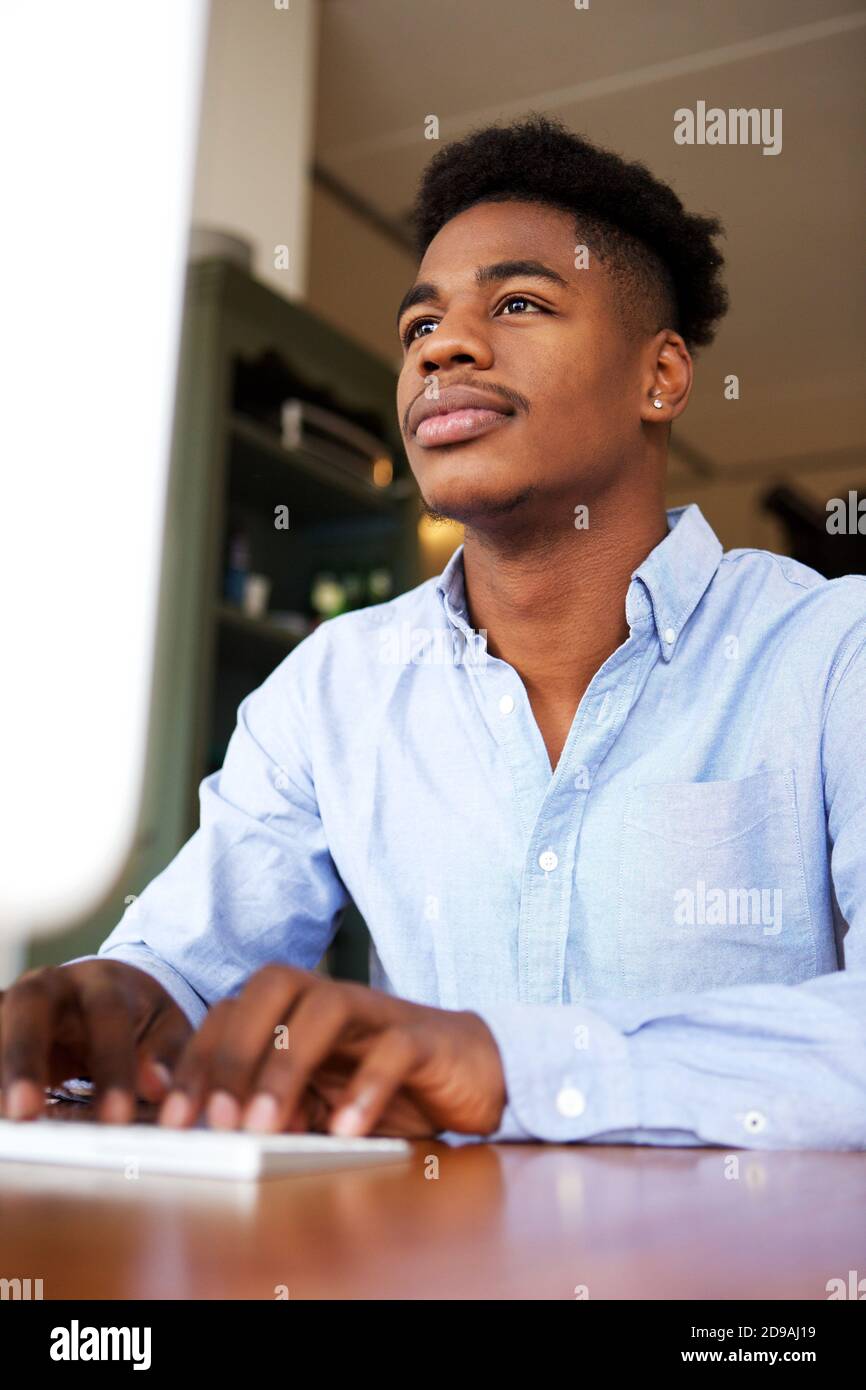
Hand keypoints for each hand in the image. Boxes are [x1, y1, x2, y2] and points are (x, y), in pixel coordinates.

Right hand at [0, 961, 191, 1122]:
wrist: (105, 993)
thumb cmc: (140, 1017)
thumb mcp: (166, 1028)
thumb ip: (165, 1055)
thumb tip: (156, 1087)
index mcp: (103, 981)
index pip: (107, 1014)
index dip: (112, 1065)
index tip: (117, 1117)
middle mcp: (50, 985)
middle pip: (27, 1008)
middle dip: (23, 1059)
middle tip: (25, 1113)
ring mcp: (13, 1003)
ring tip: (4, 1128)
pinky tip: (1, 1125)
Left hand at [157, 964, 506, 1138]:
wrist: (474, 1072)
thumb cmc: (386, 1085)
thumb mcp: (318, 1101)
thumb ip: (275, 1107)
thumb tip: (220, 1131)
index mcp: (298, 1009)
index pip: (234, 1008)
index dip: (199, 1059)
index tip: (175, 1118)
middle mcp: (334, 999)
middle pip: (273, 986)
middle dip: (235, 1051)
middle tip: (218, 1120)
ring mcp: (380, 1013)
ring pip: (327, 1006)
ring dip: (287, 1065)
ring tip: (265, 1127)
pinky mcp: (425, 1038)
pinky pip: (393, 1049)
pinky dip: (365, 1088)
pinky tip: (344, 1131)